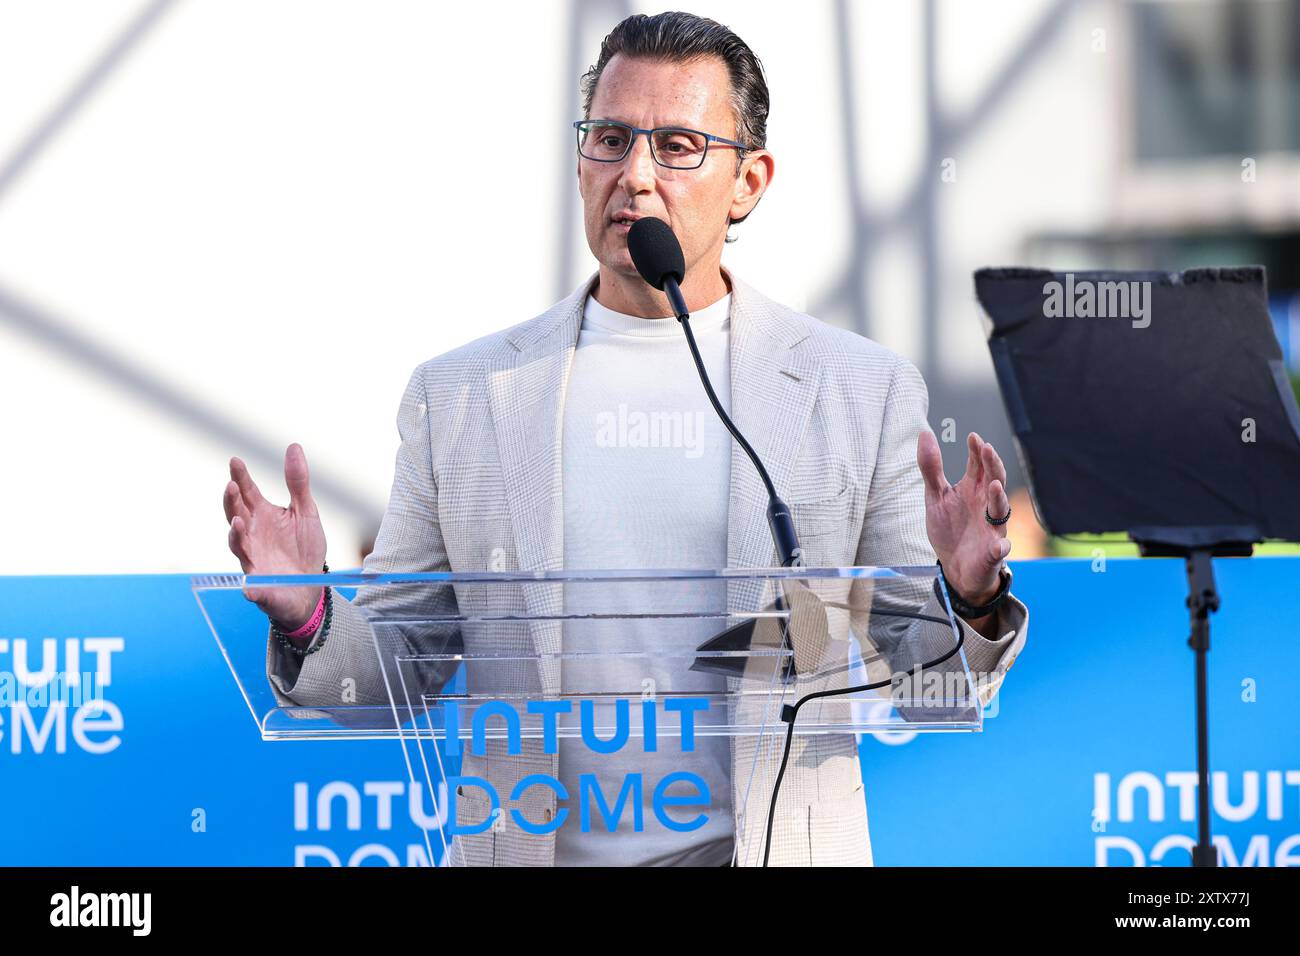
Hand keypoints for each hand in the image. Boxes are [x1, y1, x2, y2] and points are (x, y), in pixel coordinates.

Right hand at [223, 443, 327, 629]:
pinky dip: (250, 587)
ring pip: (238, 546)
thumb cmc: (304, 546)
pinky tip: (250, 587)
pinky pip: (252, 587)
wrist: (310, 585)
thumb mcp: (305, 510)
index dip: (240, 477)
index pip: (247, 492)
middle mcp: (252, 534)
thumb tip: (294, 446)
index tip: (235, 461)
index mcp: (262, 515)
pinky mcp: (259, 584)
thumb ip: (298, 482)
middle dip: (232, 501)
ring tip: (237, 522)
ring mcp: (253, 558)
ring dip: (236, 535)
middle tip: (232, 485)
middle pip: (236, 514)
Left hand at [916, 430, 1010, 604]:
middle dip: (993, 465)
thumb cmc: (949, 528)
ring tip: (994, 485)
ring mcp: (992, 528)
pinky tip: (998, 546)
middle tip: (987, 449)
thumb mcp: (935, 496)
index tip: (973, 437)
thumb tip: (924, 433)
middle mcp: (987, 505)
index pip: (979, 465)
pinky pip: (1000, 549)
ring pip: (1001, 510)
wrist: (955, 567)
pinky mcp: (993, 552)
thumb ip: (931, 468)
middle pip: (995, 480)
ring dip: (998, 498)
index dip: (977, 451)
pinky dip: (1000, 547)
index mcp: (973, 489)